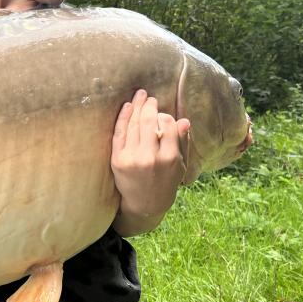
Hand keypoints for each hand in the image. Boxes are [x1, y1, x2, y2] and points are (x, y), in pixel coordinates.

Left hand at [110, 89, 189, 235]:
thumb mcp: (181, 166)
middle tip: (149, 98)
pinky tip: (127, 107)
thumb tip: (184, 121)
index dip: (164, 116)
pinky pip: (119, 133)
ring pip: (134, 125)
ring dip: (136, 107)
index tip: (162, 114)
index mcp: (169, 158)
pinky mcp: (118, 160)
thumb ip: (182, 143)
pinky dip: (123, 118)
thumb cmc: (166, 183)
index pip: (167, 125)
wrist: (145, 205)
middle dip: (149, 106)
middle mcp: (150, 157)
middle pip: (148, 122)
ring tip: (139, 96)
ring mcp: (132, 158)